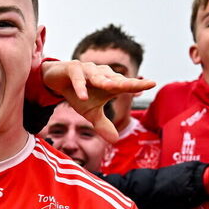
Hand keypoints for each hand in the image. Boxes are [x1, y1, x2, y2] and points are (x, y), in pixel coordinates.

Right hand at [40, 60, 154, 142]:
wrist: (56, 80)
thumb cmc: (78, 94)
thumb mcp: (90, 112)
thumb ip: (103, 124)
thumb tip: (115, 140)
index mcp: (109, 83)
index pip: (126, 85)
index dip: (138, 85)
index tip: (152, 84)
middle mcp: (101, 74)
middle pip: (115, 80)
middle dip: (128, 82)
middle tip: (141, 85)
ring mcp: (87, 69)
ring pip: (97, 76)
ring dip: (103, 81)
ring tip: (113, 88)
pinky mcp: (72, 68)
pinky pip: (77, 78)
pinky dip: (80, 87)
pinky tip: (83, 97)